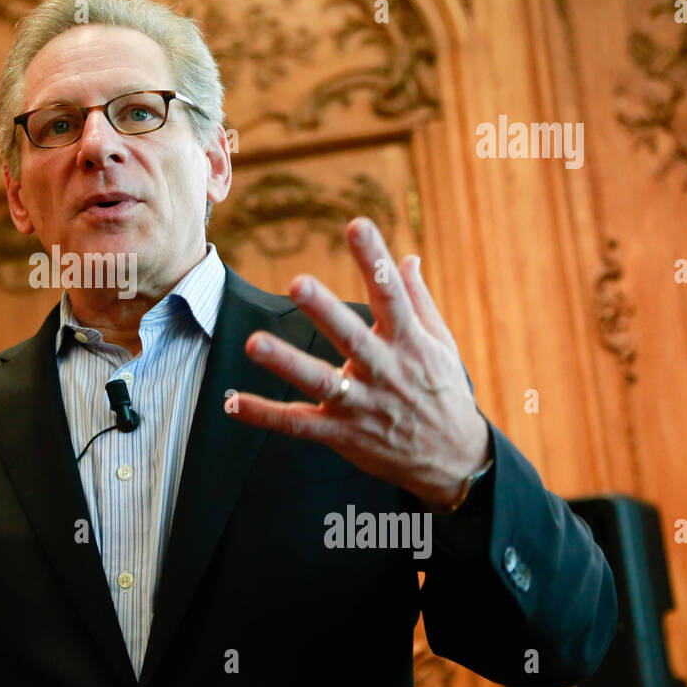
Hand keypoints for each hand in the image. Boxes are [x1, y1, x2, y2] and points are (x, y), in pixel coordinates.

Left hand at [227, 217, 489, 509]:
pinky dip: (265, 415)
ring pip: (321, 382)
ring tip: (253, 343)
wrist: (454, 461)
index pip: (391, 294)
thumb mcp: (441, 344)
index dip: (374, 259)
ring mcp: (362, 405)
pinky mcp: (343, 434)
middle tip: (297, 282)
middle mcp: (385, 371)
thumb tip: (407, 257)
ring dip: (286, 363)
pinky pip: (299, 425)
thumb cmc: (443, 392)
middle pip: (353, 337)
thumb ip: (418, 299)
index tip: (357, 225)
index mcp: (409, 343)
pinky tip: (233, 403)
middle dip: (326, 310)